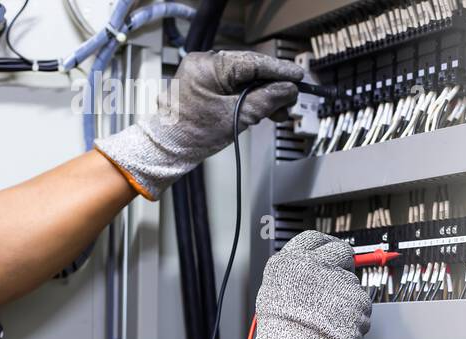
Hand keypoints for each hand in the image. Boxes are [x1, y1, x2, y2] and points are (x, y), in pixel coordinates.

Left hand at [94, 50, 302, 199]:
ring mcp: (203, 74)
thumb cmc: (191, 134)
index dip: (278, 70)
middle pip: (250, 70)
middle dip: (272, 86)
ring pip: (244, 79)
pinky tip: (262, 109)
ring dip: (263, 95)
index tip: (297, 76)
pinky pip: (234, 86)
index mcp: (207, 66)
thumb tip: (289, 90)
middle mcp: (204, 64)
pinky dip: (250, 98)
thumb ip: (266, 100)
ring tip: (278, 111)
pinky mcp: (205, 85)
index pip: (252, 62)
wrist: (168, 149)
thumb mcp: (237, 117)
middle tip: (290, 99)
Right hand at [231, 231, 371, 338]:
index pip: (313, 238)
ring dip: (346, 296)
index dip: (324, 243)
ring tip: (330, 317)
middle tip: (338, 281)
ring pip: (351, 281)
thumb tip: (309, 269)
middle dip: (343, 263)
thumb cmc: (281, 330)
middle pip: (340, 251)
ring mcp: (340, 280)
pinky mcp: (358, 297)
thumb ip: (294, 273)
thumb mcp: (274, 290)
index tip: (330, 247)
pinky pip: (361, 303)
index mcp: (292, 260)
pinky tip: (340, 325)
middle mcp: (317, 264)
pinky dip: (355, 314)